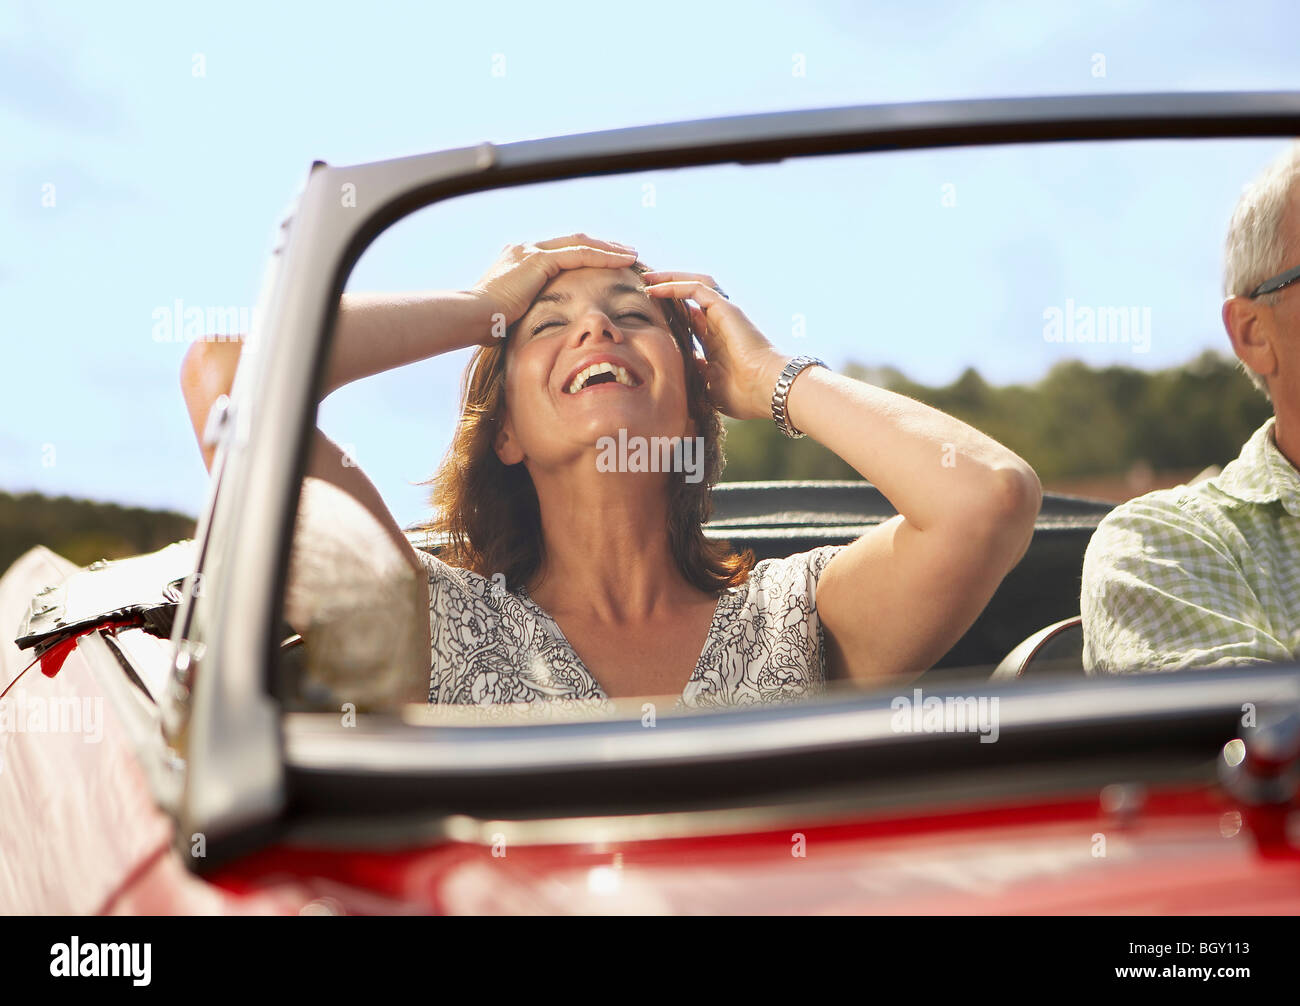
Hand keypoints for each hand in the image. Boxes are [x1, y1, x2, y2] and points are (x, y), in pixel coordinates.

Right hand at [468, 234, 638, 343]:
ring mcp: (531, 252)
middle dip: (601, 247)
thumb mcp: (508, 316)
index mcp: (518, 261)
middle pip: (572, 242)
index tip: (604, 263)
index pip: (559, 253)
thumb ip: (522, 313)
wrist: (471, 317)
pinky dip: (603, 257)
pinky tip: (623, 261)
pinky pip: (580, 254)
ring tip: (630, 255)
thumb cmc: (485, 325)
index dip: (584, 256)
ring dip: (608, 249)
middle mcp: (524, 250)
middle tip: (624, 252)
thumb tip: (525, 328)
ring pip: (580, 244)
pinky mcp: (538, 260)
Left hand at [642, 272, 789, 420]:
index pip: (689, 319)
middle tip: (643, 288)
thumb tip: (675, 369)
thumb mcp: (708, 385)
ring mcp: (724, 314)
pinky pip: (696, 289)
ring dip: (669, 279)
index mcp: (715, 342)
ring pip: (694, 285)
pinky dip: (674, 285)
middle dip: (667, 289)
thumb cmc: (744, 394)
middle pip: (691, 297)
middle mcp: (719, 324)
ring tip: (647, 279)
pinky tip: (655, 288)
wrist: (766, 389)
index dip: (669, 314)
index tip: (645, 313)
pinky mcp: (725, 308)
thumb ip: (693, 374)